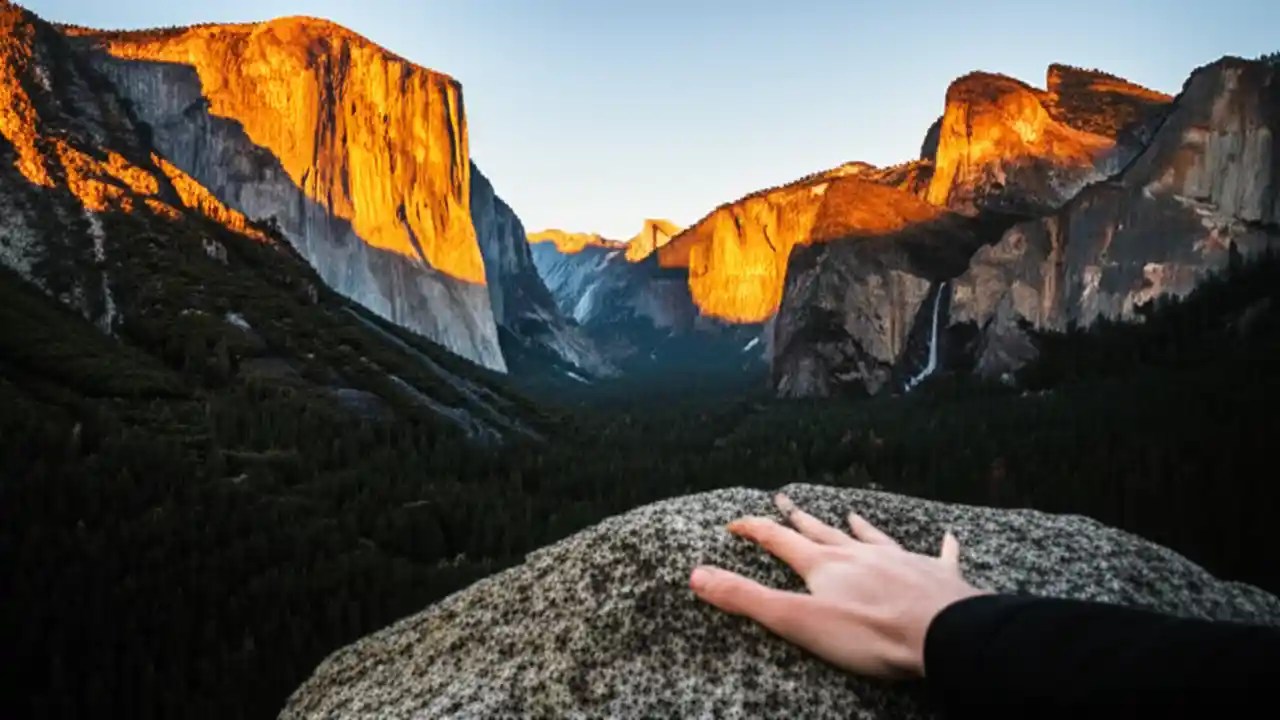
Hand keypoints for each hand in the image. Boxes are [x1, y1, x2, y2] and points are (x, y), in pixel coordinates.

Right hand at [690, 493, 988, 679]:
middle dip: (800, 519)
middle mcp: (860, 555)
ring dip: (859, 528)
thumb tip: (696, 574)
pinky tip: (949, 537)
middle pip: (823, 533)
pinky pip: (940, 556)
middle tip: (786, 500)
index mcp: (824, 566)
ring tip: (850, 514)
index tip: (735, 521)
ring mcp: (901, 563)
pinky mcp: (937, 578)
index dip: (754, 530)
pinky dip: (942, 547)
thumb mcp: (796, 620)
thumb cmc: (867, 632)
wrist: (942, 634)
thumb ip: (745, 598)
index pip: (780, 541)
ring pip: (874, 539)